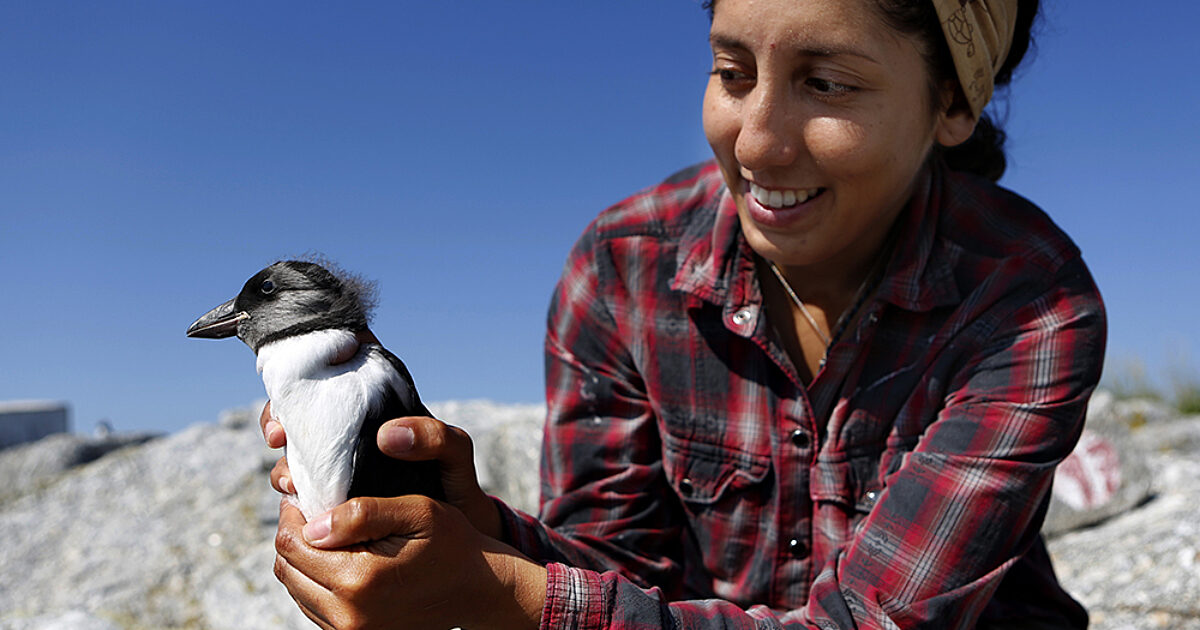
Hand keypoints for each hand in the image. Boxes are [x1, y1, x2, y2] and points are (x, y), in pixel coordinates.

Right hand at [258, 329, 502, 538]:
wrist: (455, 532)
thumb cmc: (456, 483)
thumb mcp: (455, 453)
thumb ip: (433, 436)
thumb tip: (384, 435)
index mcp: (380, 403)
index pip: (337, 366)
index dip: (309, 361)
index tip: (297, 378)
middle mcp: (354, 428)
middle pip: (301, 408)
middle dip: (279, 415)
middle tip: (278, 434)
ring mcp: (341, 460)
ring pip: (295, 448)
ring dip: (283, 459)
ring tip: (291, 479)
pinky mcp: (333, 493)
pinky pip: (300, 484)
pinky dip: (289, 487)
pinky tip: (295, 498)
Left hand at [273, 495, 546, 629]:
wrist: (480, 589)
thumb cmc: (452, 543)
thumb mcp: (417, 511)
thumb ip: (363, 512)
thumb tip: (311, 526)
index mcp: (358, 579)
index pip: (291, 543)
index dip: (293, 512)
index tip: (307, 495)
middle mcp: (348, 614)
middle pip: (287, 568)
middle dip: (293, 535)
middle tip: (313, 512)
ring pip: (296, 589)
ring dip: (303, 559)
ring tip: (327, 534)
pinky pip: (314, 607)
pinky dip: (316, 581)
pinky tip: (340, 559)